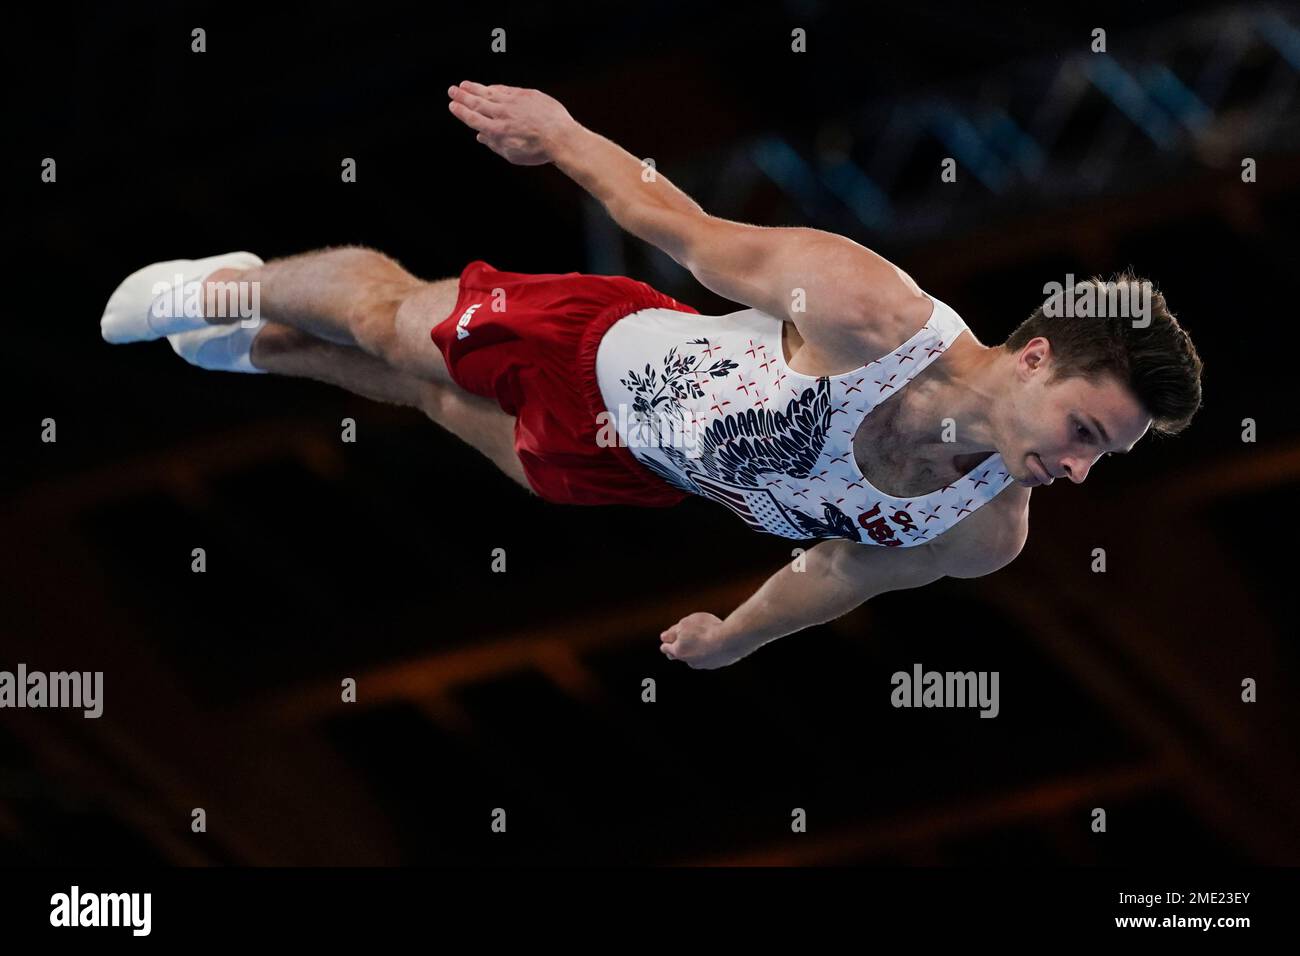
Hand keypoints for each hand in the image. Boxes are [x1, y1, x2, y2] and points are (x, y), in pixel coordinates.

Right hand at [446, 81, 577, 165]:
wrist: (560, 137)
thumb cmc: (537, 151)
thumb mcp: (512, 155)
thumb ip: (494, 144)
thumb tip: (480, 136)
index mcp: (496, 131)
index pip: (473, 119)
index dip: (461, 111)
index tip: (452, 105)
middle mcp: (501, 114)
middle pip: (477, 102)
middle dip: (462, 96)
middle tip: (452, 90)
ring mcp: (513, 102)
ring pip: (489, 93)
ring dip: (475, 88)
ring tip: (464, 84)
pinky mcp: (525, 94)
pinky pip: (505, 89)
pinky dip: (494, 88)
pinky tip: (489, 87)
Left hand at [660, 613, 748, 669]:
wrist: (730, 640)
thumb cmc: (707, 630)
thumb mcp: (685, 624)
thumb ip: (673, 631)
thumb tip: (664, 637)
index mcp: (679, 651)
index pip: (666, 648)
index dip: (666, 641)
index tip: (668, 637)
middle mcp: (689, 661)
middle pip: (678, 656)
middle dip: (678, 648)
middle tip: (682, 639)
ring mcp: (704, 664)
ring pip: (694, 657)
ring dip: (695, 649)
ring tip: (703, 636)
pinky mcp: (716, 664)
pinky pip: (708, 657)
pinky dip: (709, 651)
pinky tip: (715, 642)